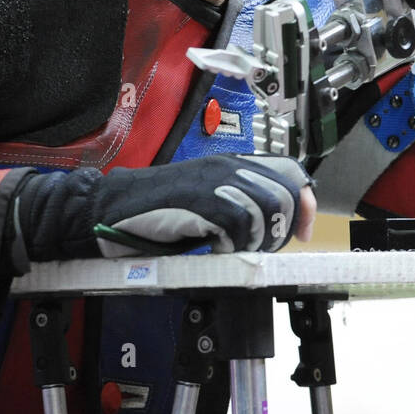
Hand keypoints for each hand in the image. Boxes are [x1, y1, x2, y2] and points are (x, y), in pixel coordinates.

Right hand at [6, 153, 316, 266]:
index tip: (304, 229)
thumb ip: (238, 204)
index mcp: (231, 164)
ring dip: (254, 240)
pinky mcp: (198, 200)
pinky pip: (236, 225)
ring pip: (263, 210)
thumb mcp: (204, 201)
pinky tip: (212, 248)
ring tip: (230, 249)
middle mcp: (227, 167)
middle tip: (259, 248)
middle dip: (279, 229)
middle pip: (282, 194)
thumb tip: (274, 225)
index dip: (303, 202)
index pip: (289, 171)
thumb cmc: (153, 211)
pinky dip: (231, 245)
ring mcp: (212, 181)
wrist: (109, 208)